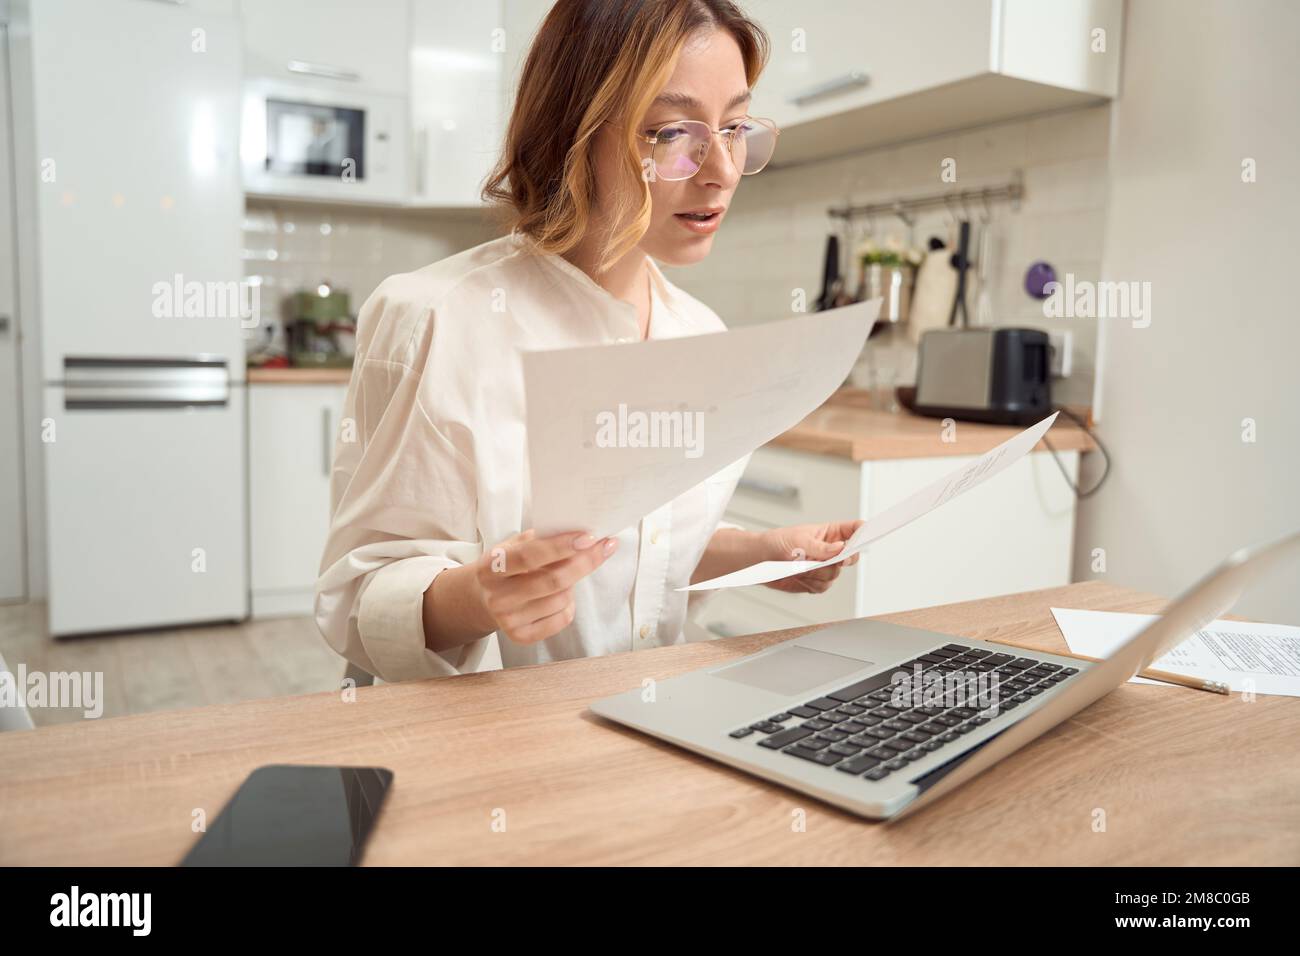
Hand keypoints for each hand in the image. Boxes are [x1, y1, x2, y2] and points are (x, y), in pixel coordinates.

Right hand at [475, 530, 617, 643]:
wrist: (484, 598)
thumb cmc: (508, 566)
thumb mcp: (513, 546)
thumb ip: (540, 539)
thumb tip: (581, 534)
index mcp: (491, 567)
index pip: (530, 555)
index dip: (562, 546)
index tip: (589, 537)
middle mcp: (497, 596)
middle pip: (553, 580)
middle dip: (584, 562)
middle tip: (602, 548)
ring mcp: (508, 619)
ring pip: (562, 599)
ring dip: (574, 584)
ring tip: (566, 575)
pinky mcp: (521, 636)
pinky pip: (562, 619)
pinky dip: (569, 604)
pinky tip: (562, 596)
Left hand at [758, 520, 862, 593]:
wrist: (761, 561)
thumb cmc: (778, 542)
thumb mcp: (798, 540)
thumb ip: (820, 547)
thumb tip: (840, 548)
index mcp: (830, 533)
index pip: (854, 530)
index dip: (864, 532)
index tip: (868, 534)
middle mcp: (831, 550)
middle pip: (850, 557)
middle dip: (840, 560)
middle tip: (831, 559)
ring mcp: (824, 566)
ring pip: (835, 574)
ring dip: (818, 573)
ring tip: (800, 567)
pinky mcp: (817, 582)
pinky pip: (823, 587)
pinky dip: (811, 584)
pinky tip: (799, 576)